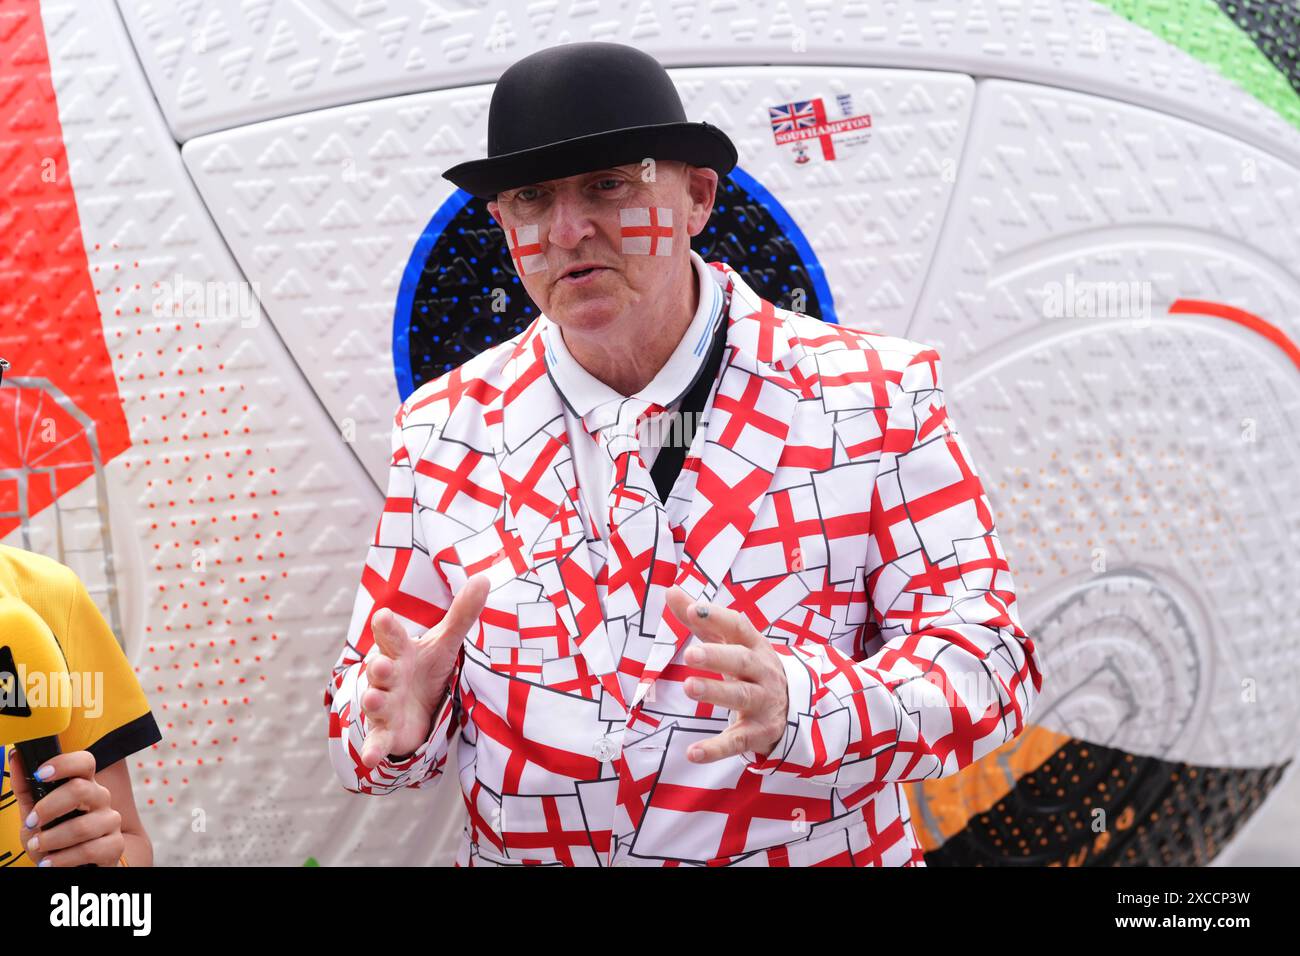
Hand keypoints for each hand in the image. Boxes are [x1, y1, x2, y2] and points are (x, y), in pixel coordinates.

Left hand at [9, 749, 122, 866]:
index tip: (41, 774)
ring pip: (82, 826)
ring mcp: (110, 822)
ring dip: (52, 839)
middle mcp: (101, 799)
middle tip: (31, 822)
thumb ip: (26, 788)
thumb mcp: (35, 813)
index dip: (64, 764)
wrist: (75, 867)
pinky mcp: (115, 846)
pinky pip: (90, 851)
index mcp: (84, 785)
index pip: (84, 762)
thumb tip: (15, 757)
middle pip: (81, 790)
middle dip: (49, 807)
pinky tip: (50, 862)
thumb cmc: (56, 837)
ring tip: (37, 846)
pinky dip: (63, 859)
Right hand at [359, 573, 490, 767]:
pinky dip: (372, 749)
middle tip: (382, 663)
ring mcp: (383, 705)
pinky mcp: (385, 732)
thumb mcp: (445, 642)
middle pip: (380, 668)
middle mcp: (387, 676)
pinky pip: (377, 741)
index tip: (384, 615)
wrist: (414, 708)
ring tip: (372, 697)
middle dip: (380, 666)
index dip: (387, 627)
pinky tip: (370, 760)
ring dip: (373, 700)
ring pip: (375, 701)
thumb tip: (484, 577)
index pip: (392, 636)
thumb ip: (462, 613)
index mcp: (400, 651)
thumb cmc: (425, 669)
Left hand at [665, 586, 788, 764]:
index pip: (739, 627)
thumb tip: (669, 590)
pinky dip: (716, 748)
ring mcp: (763, 703)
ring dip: (716, 691)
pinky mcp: (758, 733)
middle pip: (742, 661)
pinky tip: (692, 752)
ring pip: (740, 696)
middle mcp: (762, 672)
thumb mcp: (732, 643)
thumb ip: (701, 620)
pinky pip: (737, 741)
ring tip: (689, 687)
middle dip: (717, 656)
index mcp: (754, 646)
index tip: (692, 610)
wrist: (795, 708)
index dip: (717, 617)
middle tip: (690, 654)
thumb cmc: (751, 668)